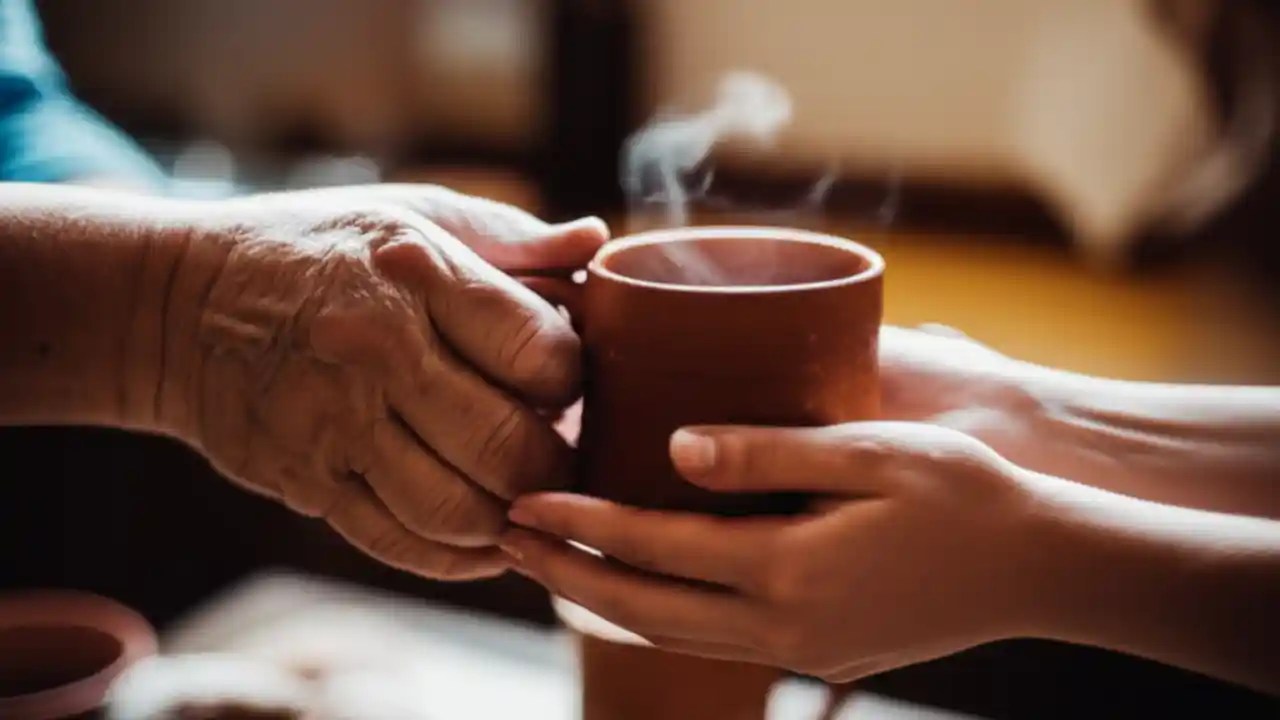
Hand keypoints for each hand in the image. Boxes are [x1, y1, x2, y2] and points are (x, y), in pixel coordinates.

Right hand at [160, 186, 607, 579]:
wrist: (176, 304)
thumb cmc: (317, 248)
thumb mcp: (410, 213)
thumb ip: (511, 236)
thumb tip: (598, 243)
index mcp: (417, 275)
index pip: (541, 356)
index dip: (573, 381)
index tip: (561, 380)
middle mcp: (377, 353)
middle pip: (510, 448)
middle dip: (557, 463)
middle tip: (558, 451)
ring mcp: (336, 426)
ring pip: (461, 512)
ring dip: (512, 517)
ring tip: (523, 494)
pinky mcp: (306, 482)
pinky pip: (402, 544)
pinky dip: (460, 556)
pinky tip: (484, 535)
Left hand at [499, 423, 1043, 681]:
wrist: (1043, 569)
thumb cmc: (967, 495)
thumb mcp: (874, 452)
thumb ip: (771, 450)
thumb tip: (675, 447)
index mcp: (789, 569)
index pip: (656, 548)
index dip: (583, 524)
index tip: (524, 499)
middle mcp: (783, 624)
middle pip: (645, 606)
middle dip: (569, 573)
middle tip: (505, 537)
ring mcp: (802, 648)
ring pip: (674, 634)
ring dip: (605, 599)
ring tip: (553, 565)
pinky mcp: (822, 653)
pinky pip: (715, 640)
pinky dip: (662, 615)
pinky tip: (642, 587)